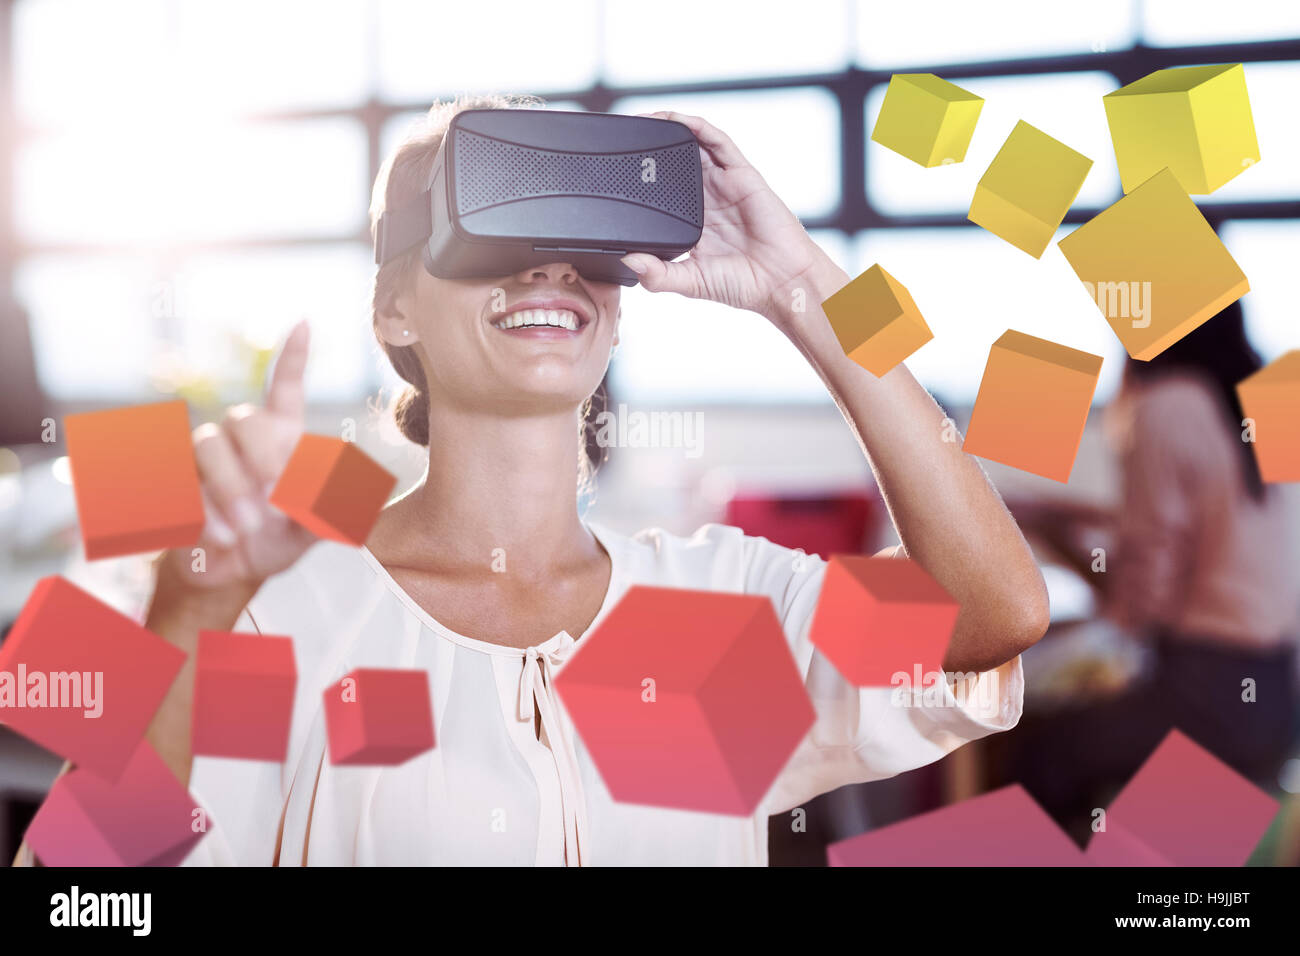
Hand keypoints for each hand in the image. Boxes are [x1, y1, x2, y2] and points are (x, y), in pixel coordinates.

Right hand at [158, 320, 317, 593]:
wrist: (235, 571)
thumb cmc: (279, 538)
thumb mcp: (312, 529)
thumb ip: (328, 510)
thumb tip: (335, 494)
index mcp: (279, 438)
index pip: (285, 390)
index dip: (294, 358)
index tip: (305, 324)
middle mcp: (239, 439)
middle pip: (243, 417)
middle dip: (261, 454)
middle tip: (276, 495)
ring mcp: (202, 459)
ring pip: (206, 445)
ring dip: (230, 487)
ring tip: (251, 527)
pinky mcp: (173, 484)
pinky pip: (181, 483)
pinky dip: (206, 515)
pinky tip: (224, 540)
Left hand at [619, 111, 838, 327]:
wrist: (782, 281)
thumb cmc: (743, 284)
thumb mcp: (690, 282)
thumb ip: (658, 275)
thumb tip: (628, 262)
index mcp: (693, 222)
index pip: (661, 193)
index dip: (640, 179)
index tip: (614, 171)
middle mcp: (707, 199)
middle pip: (675, 163)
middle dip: (650, 147)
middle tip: (622, 135)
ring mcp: (724, 184)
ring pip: (693, 146)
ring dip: (670, 129)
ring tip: (643, 119)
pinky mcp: (742, 174)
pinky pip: (718, 142)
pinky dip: (697, 127)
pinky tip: (676, 120)